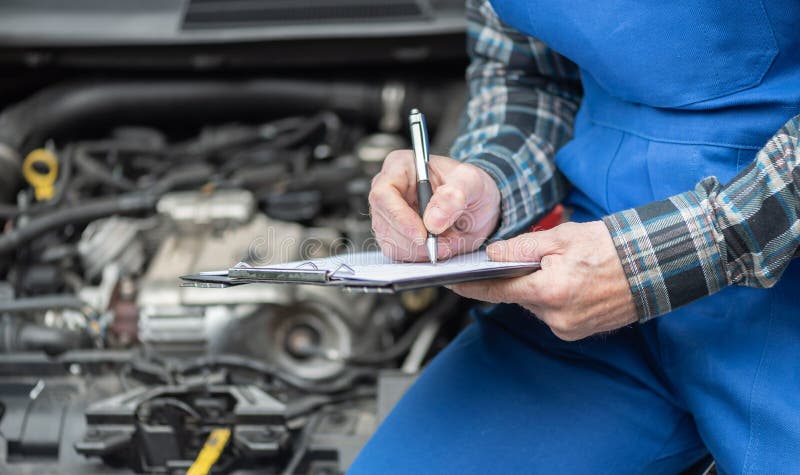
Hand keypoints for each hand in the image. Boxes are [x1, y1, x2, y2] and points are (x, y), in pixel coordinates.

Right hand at [369, 150, 500, 261]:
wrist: (476, 204)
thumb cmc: (469, 186)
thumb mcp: (472, 182)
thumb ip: (454, 195)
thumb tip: (432, 220)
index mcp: (400, 167)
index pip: (383, 194)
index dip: (400, 217)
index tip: (423, 235)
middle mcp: (388, 190)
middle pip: (384, 222)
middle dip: (415, 240)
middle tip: (444, 244)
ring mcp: (388, 215)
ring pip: (391, 242)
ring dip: (420, 251)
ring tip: (447, 242)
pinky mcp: (394, 235)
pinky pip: (399, 253)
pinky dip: (421, 256)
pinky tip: (439, 247)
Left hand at [450, 221, 636, 340]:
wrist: (655, 266)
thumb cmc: (610, 247)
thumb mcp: (561, 237)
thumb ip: (520, 247)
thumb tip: (491, 255)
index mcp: (550, 291)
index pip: (498, 290)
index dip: (471, 286)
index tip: (451, 282)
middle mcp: (557, 317)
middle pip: (518, 297)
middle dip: (519, 278)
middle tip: (536, 257)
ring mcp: (569, 328)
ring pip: (536, 305)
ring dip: (539, 287)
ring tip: (563, 266)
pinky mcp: (579, 331)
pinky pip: (553, 313)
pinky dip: (554, 297)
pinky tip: (572, 281)